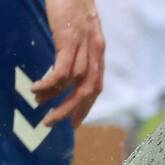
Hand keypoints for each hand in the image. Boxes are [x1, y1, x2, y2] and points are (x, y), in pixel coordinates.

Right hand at [32, 0, 104, 126]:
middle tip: (53, 123)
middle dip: (71, 110)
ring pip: (75, 84)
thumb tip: (67, 62)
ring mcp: (84, 47)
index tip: (74, 121)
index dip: (86, 106)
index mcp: (98, 50)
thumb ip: (78, 46)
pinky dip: (50, 84)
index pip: (96, 86)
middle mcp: (95, 52)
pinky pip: (61, 71)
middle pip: (88, 91)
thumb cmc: (71, 1)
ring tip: (39, 106)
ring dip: (56, 99)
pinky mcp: (69, 40)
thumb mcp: (78, 27)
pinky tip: (36, 88)